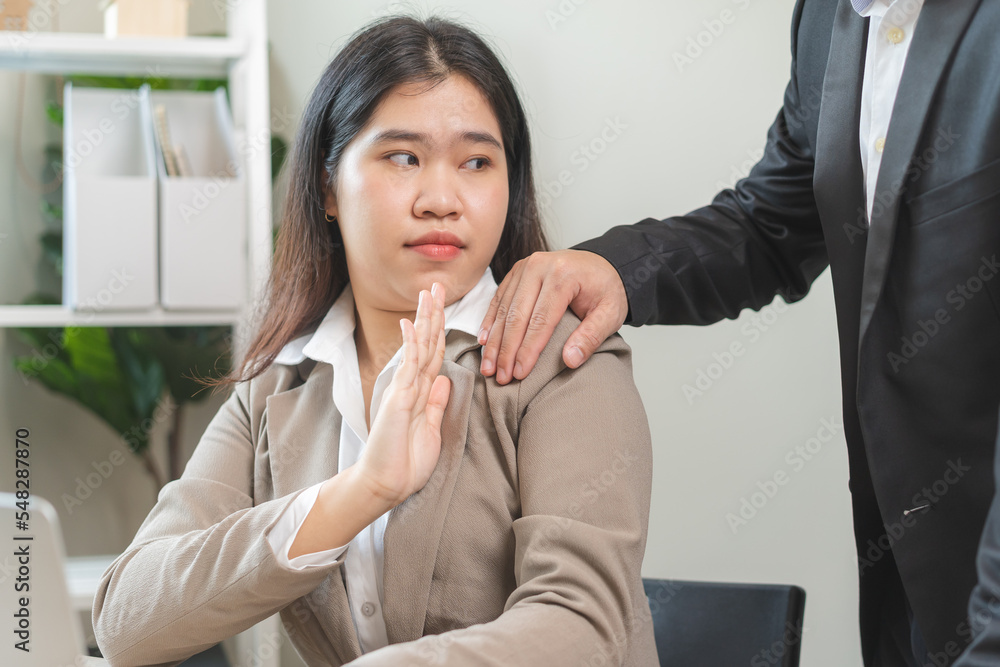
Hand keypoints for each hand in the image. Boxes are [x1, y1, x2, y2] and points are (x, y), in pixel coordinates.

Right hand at [354, 283, 451, 508]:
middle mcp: (410, 385)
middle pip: (425, 342)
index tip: (443, 306)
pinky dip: (411, 344)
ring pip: (418, 347)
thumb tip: (445, 381)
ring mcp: (402, 390)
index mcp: (420, 392)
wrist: (384, 484)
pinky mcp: (397, 399)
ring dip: (424, 319)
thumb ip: (435, 404)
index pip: (433, 353)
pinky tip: (412, 324)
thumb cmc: (405, 463)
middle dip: (432, 313)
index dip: (439, 329)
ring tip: (428, 293)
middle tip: (436, 285)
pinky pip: (408, 367)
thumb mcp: (430, 429)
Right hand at [477, 250, 627, 383]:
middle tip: (500, 378)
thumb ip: (591, 337)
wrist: (604, 265)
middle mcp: (540, 266)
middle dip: (506, 351)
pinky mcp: (517, 271)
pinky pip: (499, 298)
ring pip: (504, 309)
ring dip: (494, 341)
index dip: (528, 350)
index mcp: (563, 275)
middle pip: (517, 315)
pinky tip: (484, 342)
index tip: (519, 374)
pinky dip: (490, 322)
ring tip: (489, 368)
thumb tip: (570, 361)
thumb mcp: (611, 314)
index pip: (540, 320)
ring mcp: (525, 267)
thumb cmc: (607, 290)